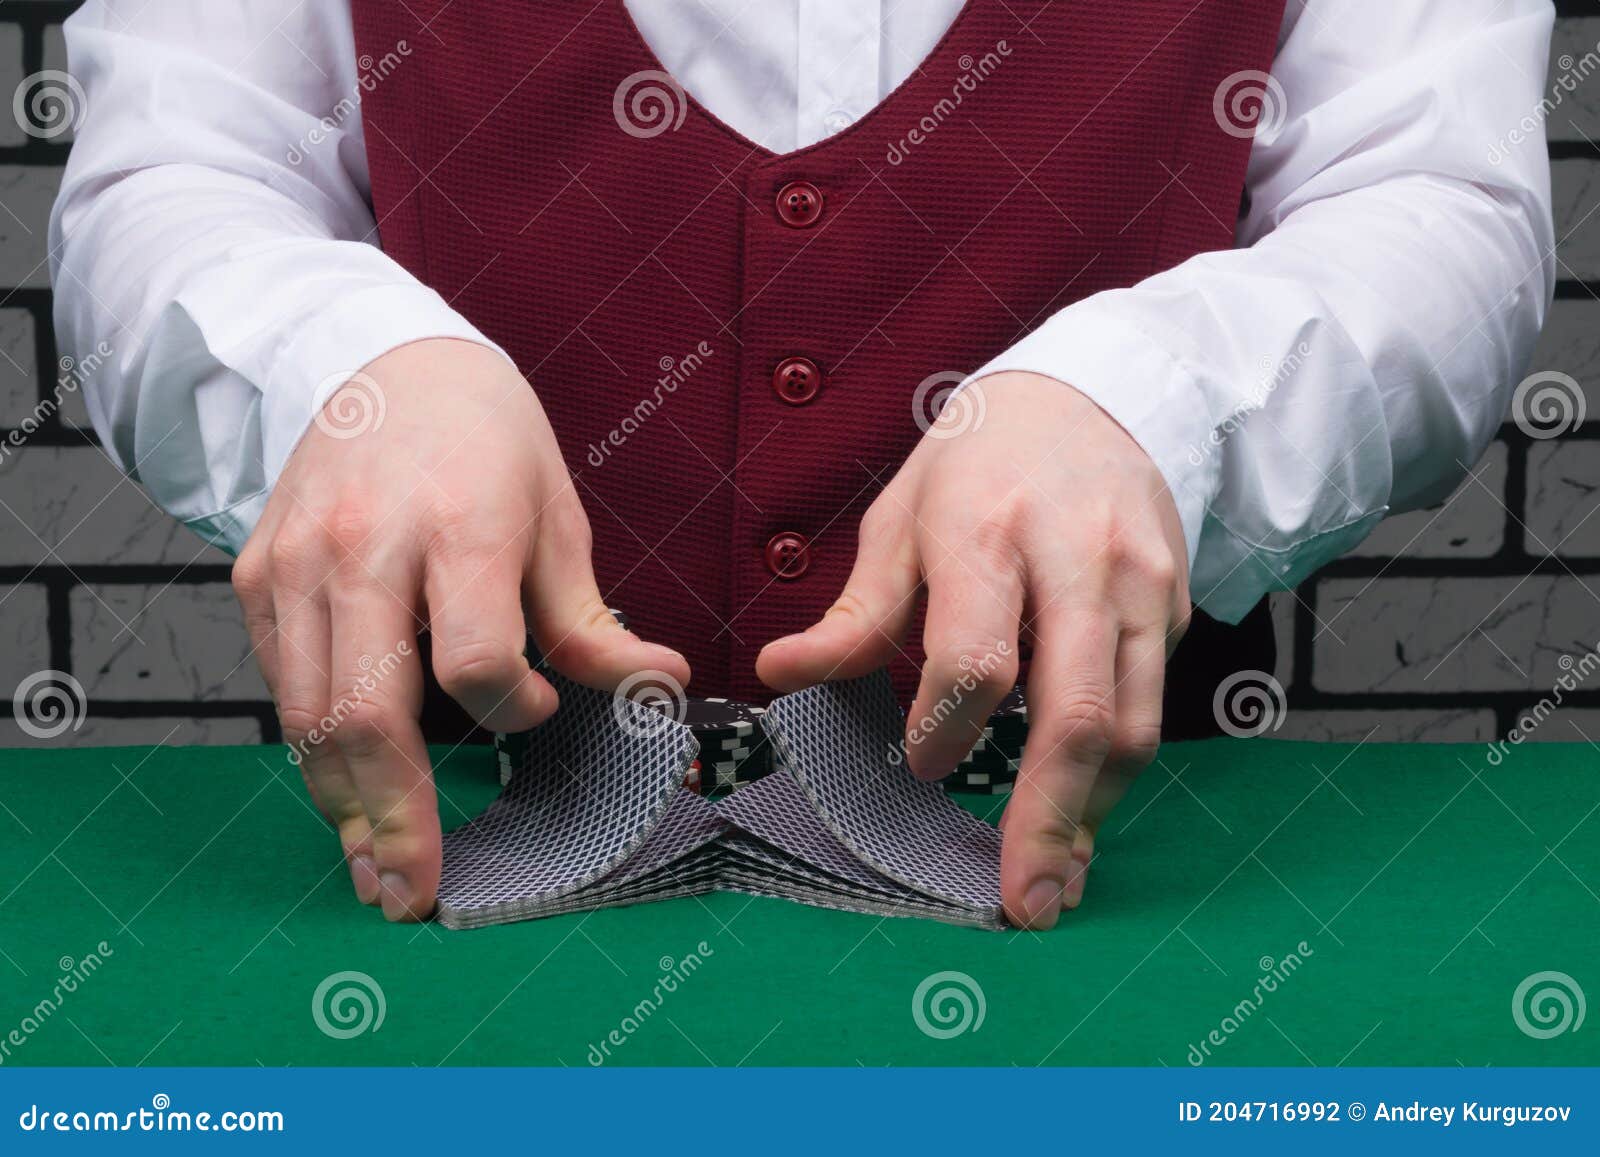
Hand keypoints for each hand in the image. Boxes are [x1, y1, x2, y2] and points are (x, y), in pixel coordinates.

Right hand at [232, 339, 687, 919]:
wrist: (386, 358)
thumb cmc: (489, 442)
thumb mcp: (557, 518)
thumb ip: (591, 622)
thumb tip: (660, 690)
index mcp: (458, 527)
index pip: (474, 660)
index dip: (510, 708)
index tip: (533, 709)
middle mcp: (363, 547)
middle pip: (366, 712)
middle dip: (392, 819)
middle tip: (410, 896)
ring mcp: (296, 562)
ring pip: (305, 716)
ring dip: (341, 805)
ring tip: (372, 868)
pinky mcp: (254, 573)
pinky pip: (277, 682)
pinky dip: (311, 746)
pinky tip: (346, 787)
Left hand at [757, 370, 1189, 928]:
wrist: (1095, 395)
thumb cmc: (978, 462)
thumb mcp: (900, 516)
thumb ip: (855, 611)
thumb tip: (776, 676)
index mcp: (989, 531)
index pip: (976, 656)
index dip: (945, 728)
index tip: (921, 766)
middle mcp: (1079, 559)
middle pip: (1074, 711)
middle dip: (1047, 818)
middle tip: (1024, 903)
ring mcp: (1141, 584)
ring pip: (1130, 724)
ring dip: (1091, 813)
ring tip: (1055, 877)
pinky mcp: (1176, 607)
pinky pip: (1150, 704)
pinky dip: (1114, 770)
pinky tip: (1078, 808)